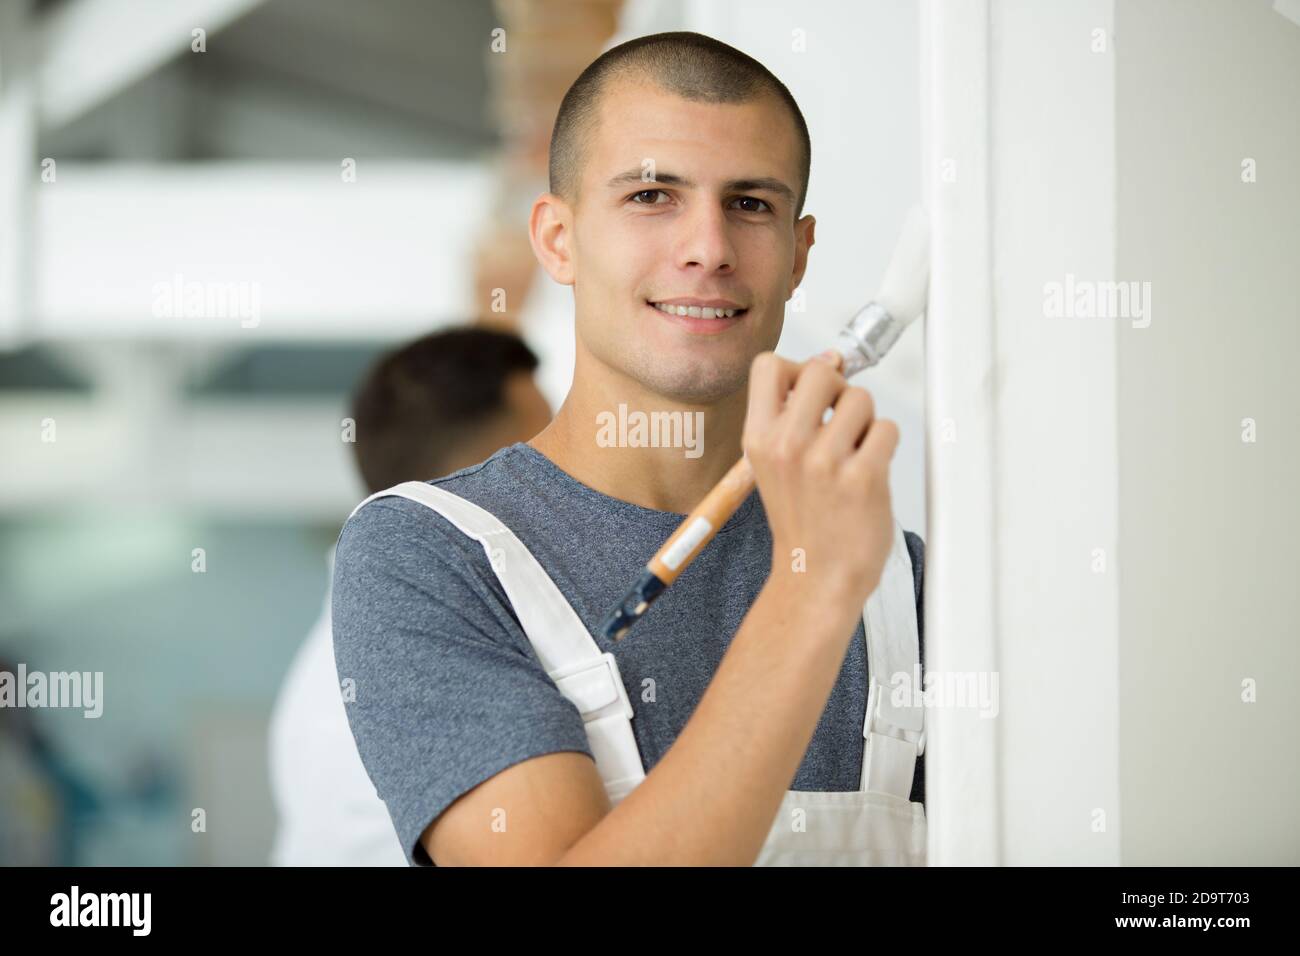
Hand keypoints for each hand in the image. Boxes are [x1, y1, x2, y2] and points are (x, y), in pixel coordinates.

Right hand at [743, 349, 898, 610]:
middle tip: (840, 419)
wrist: (816, 576)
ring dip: (865, 422)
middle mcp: (787, 446)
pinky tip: (869, 469)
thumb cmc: (801, 520)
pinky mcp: (863, 477)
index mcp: (758, 439)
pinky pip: (886, 429)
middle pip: (822, 372)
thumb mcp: (774, 464)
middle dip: (839, 389)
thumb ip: (792, 415)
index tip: (809, 393)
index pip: (769, 366)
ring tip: (854, 453)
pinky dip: (885, 445)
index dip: (796, 370)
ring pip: (861, 398)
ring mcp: (825, 461)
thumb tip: (828, 362)